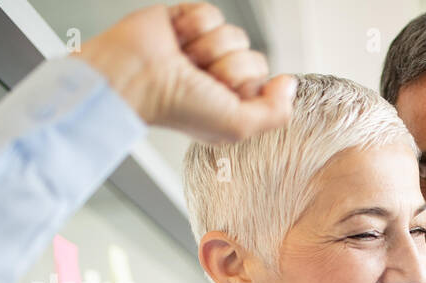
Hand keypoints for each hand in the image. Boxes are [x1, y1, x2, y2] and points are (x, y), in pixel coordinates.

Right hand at [73, 3, 295, 141]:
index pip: (263, 80)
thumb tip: (290, 84)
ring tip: (183, 60)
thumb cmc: (178, 107)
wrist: (135, 76)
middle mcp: (219, 76)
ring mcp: (204, 47)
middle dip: (227, 67)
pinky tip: (175, 40)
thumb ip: (276, 113)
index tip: (220, 95)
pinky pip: (211, 13)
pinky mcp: (186, 21)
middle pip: (253, 57)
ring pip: (234, 33)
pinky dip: (192, 26)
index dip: (244, 84)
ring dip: (208, 48)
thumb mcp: (237, 126)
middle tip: (199, 77)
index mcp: (232, 102)